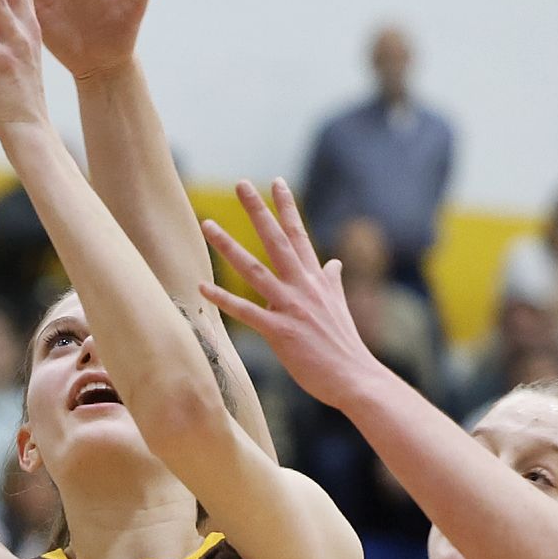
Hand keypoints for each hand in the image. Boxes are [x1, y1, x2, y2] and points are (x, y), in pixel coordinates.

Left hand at [199, 179, 379, 409]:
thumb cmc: (344, 345)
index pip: (299, 235)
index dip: (287, 207)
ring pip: (255, 269)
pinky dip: (223, 298)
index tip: (276, 181)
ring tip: (208, 224)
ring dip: (229, 246)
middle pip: (276, 240)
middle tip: (240, 184)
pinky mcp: (280, 332)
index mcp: (316, 279)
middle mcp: (303, 286)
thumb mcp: (340, 305)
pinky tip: (202, 286)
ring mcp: (291, 307)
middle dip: (258, 211)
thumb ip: (332, 281)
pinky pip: (246, 311)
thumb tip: (334, 262)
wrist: (355, 377)